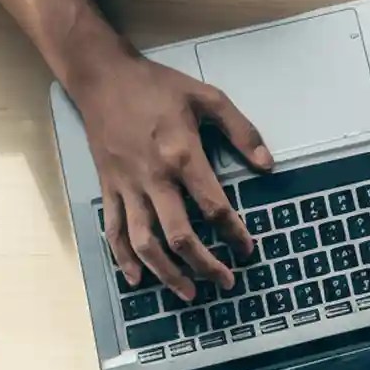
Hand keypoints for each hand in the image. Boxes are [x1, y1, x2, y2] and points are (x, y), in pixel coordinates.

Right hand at [72, 53, 273, 299]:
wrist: (102, 76)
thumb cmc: (157, 86)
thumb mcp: (207, 96)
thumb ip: (241, 131)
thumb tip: (267, 165)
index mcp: (182, 156)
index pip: (214, 207)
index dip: (234, 233)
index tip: (248, 249)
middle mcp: (153, 178)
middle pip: (180, 235)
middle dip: (205, 264)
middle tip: (226, 282)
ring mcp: (127, 186)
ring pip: (145, 242)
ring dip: (167, 273)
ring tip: (189, 293)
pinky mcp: (109, 188)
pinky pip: (114, 231)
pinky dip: (124, 259)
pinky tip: (137, 279)